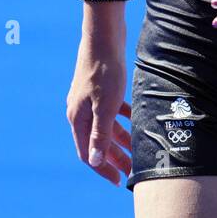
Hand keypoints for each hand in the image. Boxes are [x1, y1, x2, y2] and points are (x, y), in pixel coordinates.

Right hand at [66, 18, 130, 185]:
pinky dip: (122, 118)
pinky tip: (136, 120)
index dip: (103, 168)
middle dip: (114, 157)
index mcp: (78, 118)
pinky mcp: (100, 88)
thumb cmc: (105, 71)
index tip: (119, 181)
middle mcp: (80, 111)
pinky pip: (111, 111)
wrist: (104, 36)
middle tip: (133, 170)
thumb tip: (94, 161)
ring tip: (138, 149)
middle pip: (97, 142)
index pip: (88, 153)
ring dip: (121, 139)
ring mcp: (89, 99)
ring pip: (105, 126)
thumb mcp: (106, 106)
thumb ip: (101, 134)